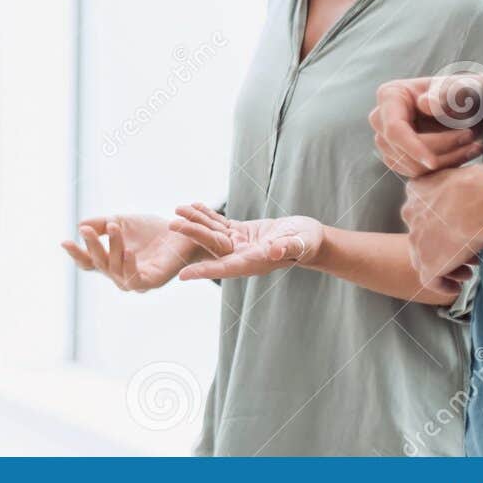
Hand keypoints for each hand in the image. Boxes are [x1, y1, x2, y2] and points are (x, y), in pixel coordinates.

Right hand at [61, 213, 207, 291]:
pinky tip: (128, 251)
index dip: (76, 254)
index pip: (88, 262)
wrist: (181, 231)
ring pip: (114, 269)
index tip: (64, 241)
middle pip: (98, 264)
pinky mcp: (152, 282)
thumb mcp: (121, 221)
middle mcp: (120, 274)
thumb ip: (101, 224)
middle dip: (92, 245)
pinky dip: (129, 266)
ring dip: (112, 248)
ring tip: (114, 227)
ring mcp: (135, 280)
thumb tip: (80, 225)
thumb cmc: (151, 229)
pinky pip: (135, 280)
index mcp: (111, 261)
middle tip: (89, 229)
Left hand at [168, 203, 324, 280]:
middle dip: (192, 235)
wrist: (310, 238)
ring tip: (178, 208)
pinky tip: (195, 205)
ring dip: (196, 221)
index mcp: (253, 262)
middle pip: (212, 246)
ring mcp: (240, 244)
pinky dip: (208, 215)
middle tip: (172, 225)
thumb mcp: (300, 244)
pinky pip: (220, 223)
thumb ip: (286, 247)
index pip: (224, 269)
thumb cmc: (308, 243)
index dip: (204, 272)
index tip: (183, 276)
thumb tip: (272, 250)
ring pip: (213, 232)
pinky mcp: (242, 232)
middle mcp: (242, 255)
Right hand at [370, 72, 482, 177]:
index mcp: (390, 95)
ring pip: (410, 165)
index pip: (394, 128)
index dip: (413, 147)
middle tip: (472, 142)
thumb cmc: (464, 91)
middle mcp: (381, 118)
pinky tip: (463, 154)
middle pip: (402, 149)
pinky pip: (416, 172)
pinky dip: (441, 168)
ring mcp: (386, 139)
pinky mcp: (397, 156)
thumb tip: (424, 104)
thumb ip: (448, 92)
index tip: (433, 163)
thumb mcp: (463, 87)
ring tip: (473, 147)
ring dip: (445, 162)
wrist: (469, 103)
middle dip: (438, 153)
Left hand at [402, 165, 482, 287]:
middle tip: (468, 252)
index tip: (462, 226)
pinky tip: (457, 287)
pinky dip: (443, 285)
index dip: (443, 221)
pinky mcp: (427, 263)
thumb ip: (462, 182)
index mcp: (417, 189)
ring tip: (468, 271)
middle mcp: (410, 214)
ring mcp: (417, 240)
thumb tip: (479, 183)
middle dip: (444, 244)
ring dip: (446, 266)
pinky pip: (430, 280)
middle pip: (423, 234)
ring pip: (426, 258)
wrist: (481, 202)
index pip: (424, 209)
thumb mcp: (466, 173)